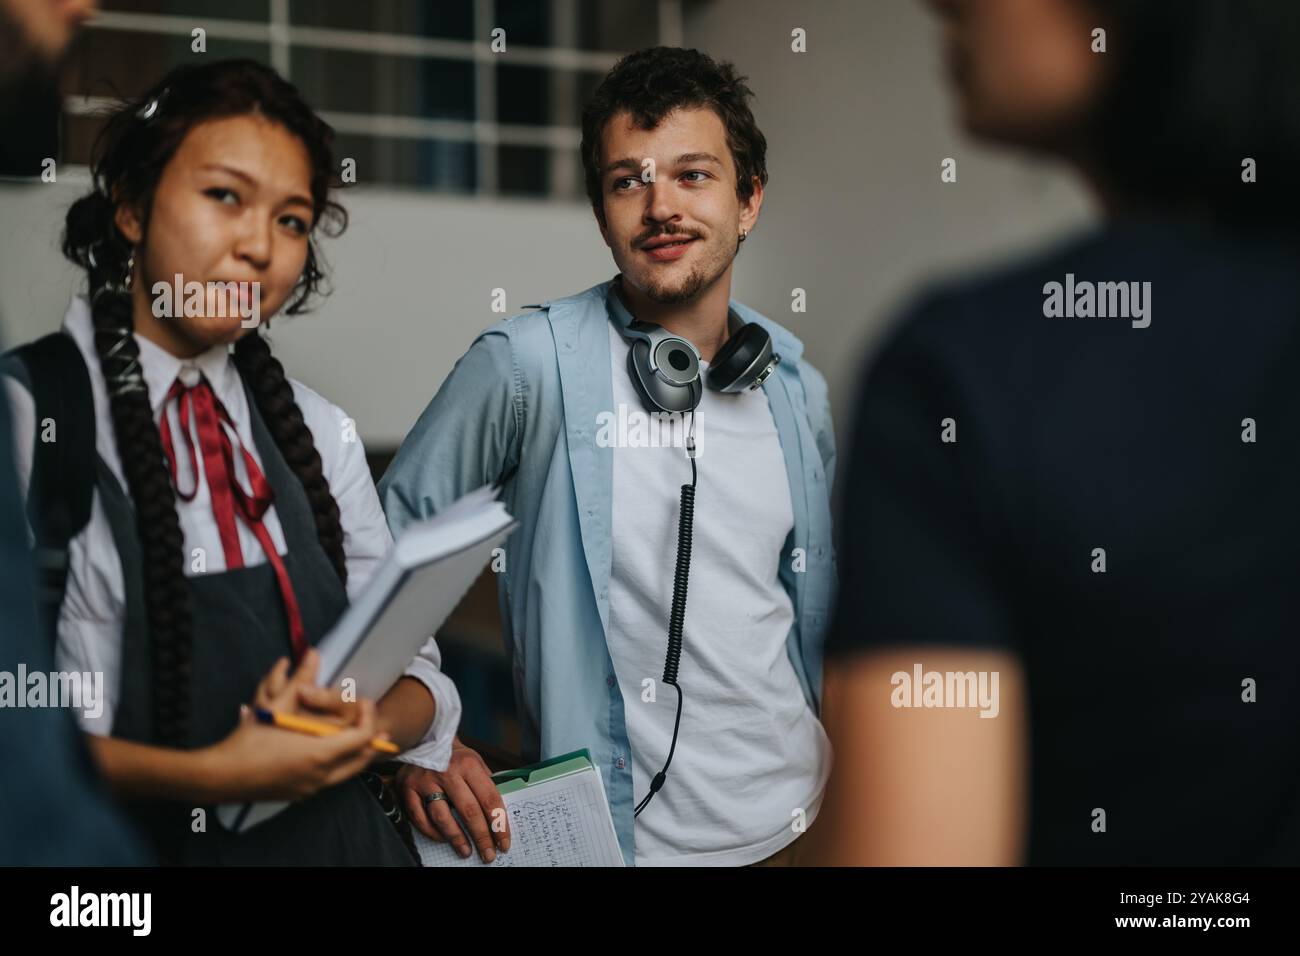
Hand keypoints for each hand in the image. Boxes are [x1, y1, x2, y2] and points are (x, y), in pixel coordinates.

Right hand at [200, 652, 384, 802]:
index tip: (364, 701)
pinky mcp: (299, 795)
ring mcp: (311, 789)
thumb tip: (314, 654)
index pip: (362, 737)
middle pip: (362, 759)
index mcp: (320, 754)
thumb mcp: (276, 707)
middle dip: (372, 739)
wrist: (221, 777)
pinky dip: (338, 764)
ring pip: (347, 772)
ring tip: (355, 734)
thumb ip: (300, 681)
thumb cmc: (249, 740)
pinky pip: (330, 780)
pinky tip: (329, 750)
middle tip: (373, 722)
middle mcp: (321, 776)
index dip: (369, 717)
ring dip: (356, 753)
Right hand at [397, 739, 509, 861]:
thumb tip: (498, 815)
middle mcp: (448, 772)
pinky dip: (433, 832)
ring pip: (443, 818)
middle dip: (481, 837)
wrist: (424, 739)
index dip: (498, 824)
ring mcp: (426, 781)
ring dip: (456, 838)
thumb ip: (486, 784)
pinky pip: (421, 818)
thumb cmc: (454, 755)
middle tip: (488, 854)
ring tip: (466, 851)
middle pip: (469, 811)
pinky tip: (443, 839)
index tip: (504, 842)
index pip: (489, 799)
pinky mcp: (408, 789)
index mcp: (469, 764)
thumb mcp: (475, 761)